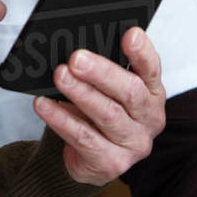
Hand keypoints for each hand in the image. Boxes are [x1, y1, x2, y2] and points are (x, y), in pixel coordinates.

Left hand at [34, 27, 166, 184]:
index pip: (152, 69)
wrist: (92, 159)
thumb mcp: (108, 90)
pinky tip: (45, 105)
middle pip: (130, 91)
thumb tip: (77, 51)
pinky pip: (83, 137)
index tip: (130, 33)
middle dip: (101, 72)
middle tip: (76, 58)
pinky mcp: (112, 163)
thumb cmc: (101, 112)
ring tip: (60, 76)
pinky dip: (61, 118)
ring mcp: (133, 143)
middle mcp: (149, 118)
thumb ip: (102, 71)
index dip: (143, 51)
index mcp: (152, 93)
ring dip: (80, 93)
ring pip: (107, 114)